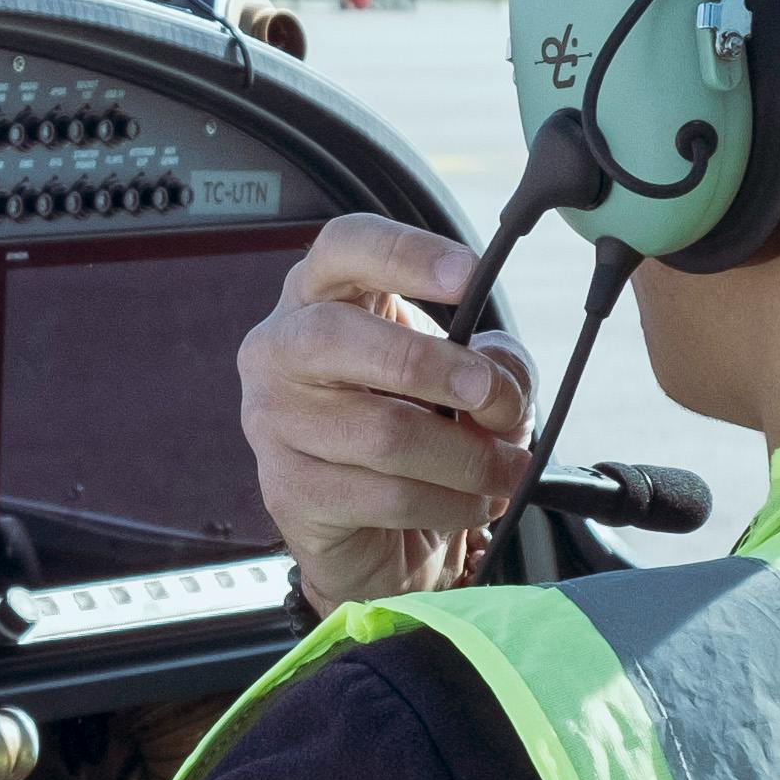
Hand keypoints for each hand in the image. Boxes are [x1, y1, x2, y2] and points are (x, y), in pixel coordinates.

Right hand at [240, 216, 532, 608]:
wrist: (380, 533)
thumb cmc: (416, 431)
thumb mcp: (468, 378)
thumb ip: (497, 365)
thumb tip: (499, 380)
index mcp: (319, 298)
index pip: (342, 247)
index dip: (404, 252)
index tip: (468, 273)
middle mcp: (278, 352)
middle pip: (336, 335)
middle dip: (434, 366)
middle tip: (493, 396)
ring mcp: (272, 425)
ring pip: (380, 431)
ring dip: (467, 456)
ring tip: (507, 469)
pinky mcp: (288, 492)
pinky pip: (385, 496)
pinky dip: (449, 502)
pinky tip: (475, 503)